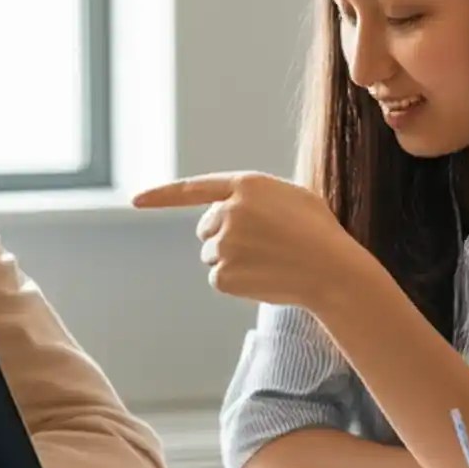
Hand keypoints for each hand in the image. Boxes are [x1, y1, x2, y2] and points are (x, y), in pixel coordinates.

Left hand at [132, 172, 373, 311]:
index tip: (135, 200)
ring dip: (232, 259)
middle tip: (263, 246)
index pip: (191, 189)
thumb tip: (226, 208)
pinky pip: (218, 278)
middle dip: (225, 236)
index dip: (161, 195)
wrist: (333, 272)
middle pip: (206, 228)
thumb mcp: (292, 197)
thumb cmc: (319, 233)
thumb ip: (255, 196)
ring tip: (269, 262)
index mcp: (245, 185)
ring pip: (212, 254)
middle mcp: (228, 211)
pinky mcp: (223, 274)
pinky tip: (264, 279)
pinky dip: (237, 282)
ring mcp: (224, 244)